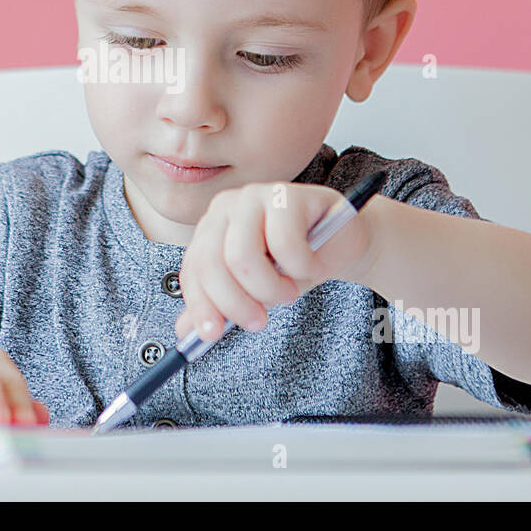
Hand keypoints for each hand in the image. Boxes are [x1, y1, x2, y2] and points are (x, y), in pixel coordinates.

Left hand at [173, 182, 373, 342]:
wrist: (345, 244)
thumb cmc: (296, 263)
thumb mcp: (255, 291)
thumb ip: (221, 306)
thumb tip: (185, 333)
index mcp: (211, 228)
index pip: (194, 269)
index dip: (201, 304)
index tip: (212, 335)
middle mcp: (227, 207)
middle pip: (213, 265)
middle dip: (236, 303)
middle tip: (259, 320)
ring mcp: (256, 196)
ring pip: (243, 257)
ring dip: (270, 288)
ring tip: (289, 291)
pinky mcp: (288, 195)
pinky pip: (285, 243)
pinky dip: (301, 267)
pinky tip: (312, 265)